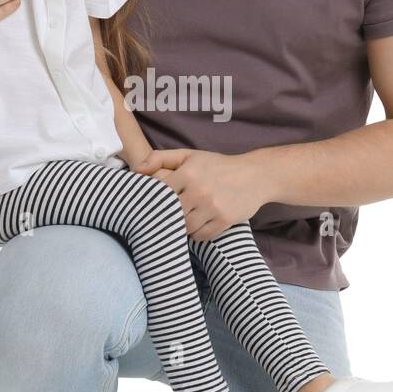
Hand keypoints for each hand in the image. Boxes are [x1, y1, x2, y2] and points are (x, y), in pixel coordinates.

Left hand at [132, 148, 268, 240]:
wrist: (255, 175)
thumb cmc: (218, 166)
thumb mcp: (190, 156)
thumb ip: (161, 158)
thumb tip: (137, 171)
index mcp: (188, 173)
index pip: (159, 193)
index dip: (156, 199)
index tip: (156, 203)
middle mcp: (199, 190)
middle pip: (170, 213)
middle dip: (168, 215)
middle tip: (167, 215)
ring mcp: (212, 207)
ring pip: (184, 227)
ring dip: (182, 226)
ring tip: (184, 219)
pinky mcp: (224, 220)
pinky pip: (201, 236)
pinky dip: (197, 233)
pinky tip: (198, 225)